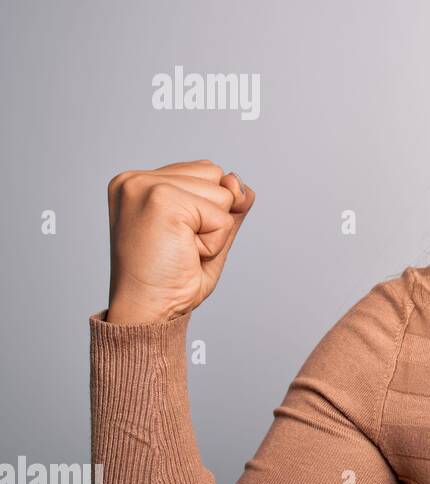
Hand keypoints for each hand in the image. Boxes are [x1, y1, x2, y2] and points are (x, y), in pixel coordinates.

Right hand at [105, 159, 254, 324]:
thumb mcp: (206, 235)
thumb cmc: (170, 280)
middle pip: (217, 176)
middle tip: (177, 247)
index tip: (174, 238)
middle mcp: (135, 179)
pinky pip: (222, 217)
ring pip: (223, 195)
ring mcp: (146, 186)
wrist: (148, 313)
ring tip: (179, 250)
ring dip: (213, 232)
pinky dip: (213, 243)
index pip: (205, 171)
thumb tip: (239, 182)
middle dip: (211, 218)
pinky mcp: (162, 200)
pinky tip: (183, 255)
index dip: (206, 210)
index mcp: (138, 182)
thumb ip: (226, 206)